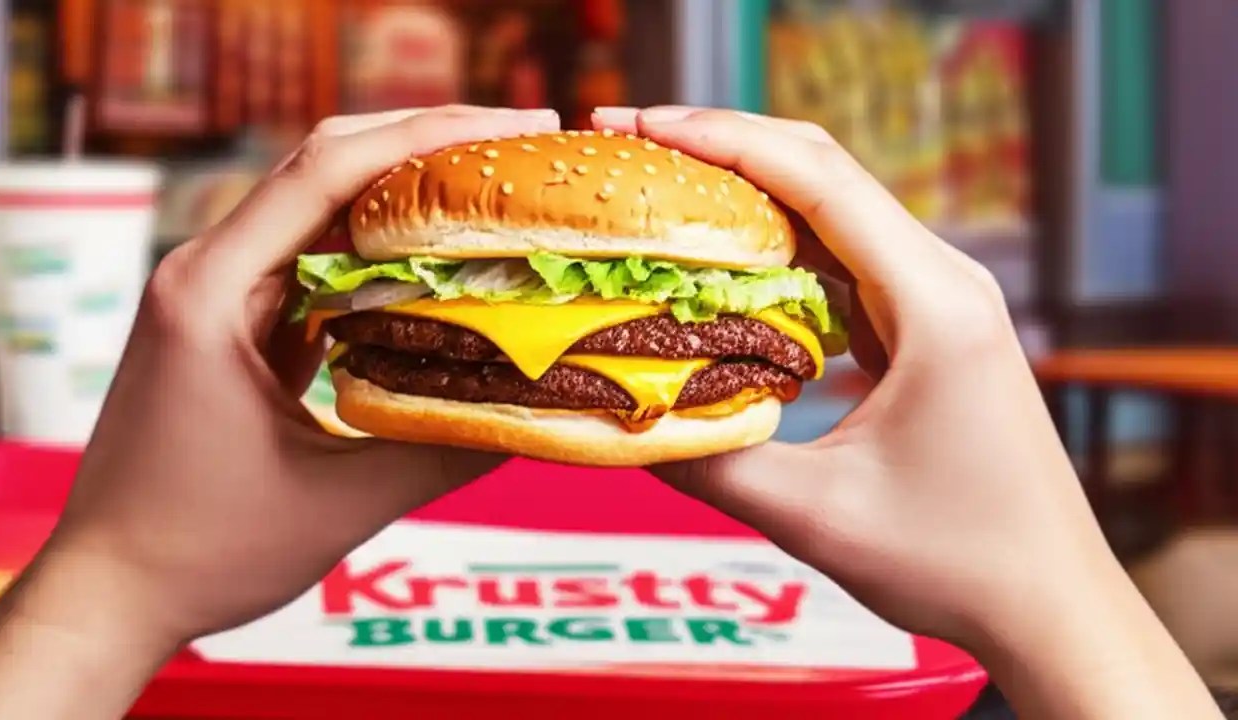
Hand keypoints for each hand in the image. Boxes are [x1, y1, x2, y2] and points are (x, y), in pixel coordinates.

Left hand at [0, 106, 557, 719]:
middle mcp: (203, 272)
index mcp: (210, 292)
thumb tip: (536, 415)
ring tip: (488, 191)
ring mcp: (211, 295)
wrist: (107, 590)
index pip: (324, 172)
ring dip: (401, 196)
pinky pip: (308, 265)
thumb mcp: (336, 505)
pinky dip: (374, 254)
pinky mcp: (227, 325)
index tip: (509, 128)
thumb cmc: (198, 551)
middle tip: (518, 144)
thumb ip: (440, 453)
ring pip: (317, 211)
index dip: (424, 137)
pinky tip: (432, 263)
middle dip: (423, 145)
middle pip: (322, 167)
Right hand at [594, 106, 1218, 718]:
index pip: (818, 182)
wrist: (1047, 602)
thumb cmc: (955, 560)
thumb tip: (619, 418)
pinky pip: (842, 266)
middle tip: (630, 148)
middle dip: (724, 150)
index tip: (642, 127)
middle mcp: (944, 283)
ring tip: (659, 193)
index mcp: (935, 305)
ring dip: (747, 198)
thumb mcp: (815, 516)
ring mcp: (939, 303)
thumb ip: (711, 462)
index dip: (723, 141)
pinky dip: (775, 253)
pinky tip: (717, 264)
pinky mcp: (925, 330)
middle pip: (823, 176)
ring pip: (831, 216)